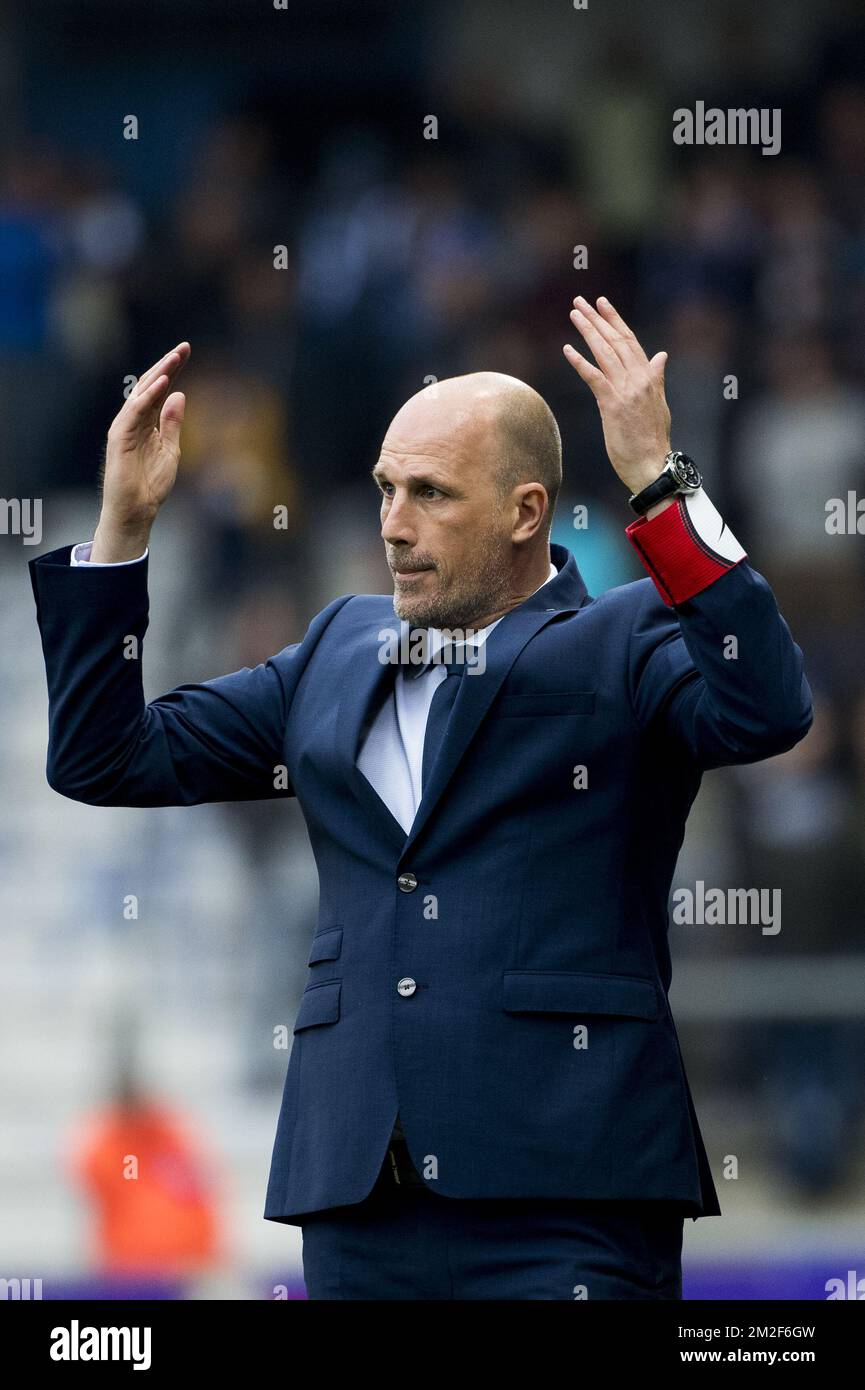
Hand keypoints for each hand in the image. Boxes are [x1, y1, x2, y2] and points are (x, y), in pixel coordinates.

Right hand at [92, 343, 189, 560]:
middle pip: (151, 386)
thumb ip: (173, 423)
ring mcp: (126, 427)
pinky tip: (162, 383)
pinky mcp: (120, 437)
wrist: (137, 509)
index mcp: (148, 421)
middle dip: (167, 365)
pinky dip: (148, 396)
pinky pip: (134, 412)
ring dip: (159, 374)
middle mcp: (135, 419)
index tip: (186, 350)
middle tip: (184, 347)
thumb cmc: (151, 484)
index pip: (161, 389)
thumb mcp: (171, 449)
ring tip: (174, 358)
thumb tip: (180, 394)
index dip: (173, 369)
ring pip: (142, 394)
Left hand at [563, 297, 670, 495]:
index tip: (602, 304)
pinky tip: (567, 349)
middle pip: (615, 341)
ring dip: (588, 331)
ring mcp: (626, 391)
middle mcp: (639, 379)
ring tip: (574, 314)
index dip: (615, 321)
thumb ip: (657, 378)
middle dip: (597, 319)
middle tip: (580, 301)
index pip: (630, 341)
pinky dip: (580, 362)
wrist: (652, 464)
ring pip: (605, 353)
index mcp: (649, 377)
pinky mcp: (613, 405)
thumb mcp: (658, 404)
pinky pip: (594, 378)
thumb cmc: (653, 439)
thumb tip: (661, 355)